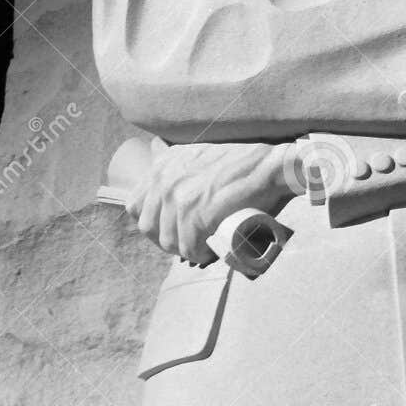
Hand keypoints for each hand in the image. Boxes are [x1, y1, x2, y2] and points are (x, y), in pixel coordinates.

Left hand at [126, 141, 296, 264]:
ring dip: (186, 249)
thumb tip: (156, 152)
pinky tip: (211, 249)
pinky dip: (200, 254)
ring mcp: (180, 197)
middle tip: (191, 240)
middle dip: (167, 240)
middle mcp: (165, 179)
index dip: (152, 222)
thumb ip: (176, 158)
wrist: (271, 166)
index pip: (134, 205)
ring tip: (204, 244)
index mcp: (162, 165)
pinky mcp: (196, 214)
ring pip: (168, 242)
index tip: (172, 227)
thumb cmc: (242, 162)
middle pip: (148, 227)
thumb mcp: (199, 152)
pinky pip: (188, 248)